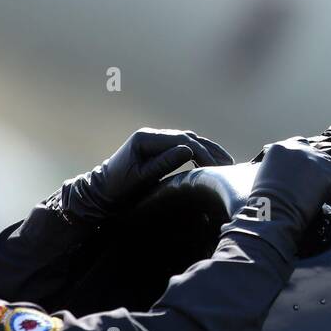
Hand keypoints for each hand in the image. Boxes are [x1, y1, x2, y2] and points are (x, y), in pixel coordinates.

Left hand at [58, 128, 233, 227]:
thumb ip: (164, 163)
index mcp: (146, 138)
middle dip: (211, 150)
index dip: (203, 153)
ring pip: (189, 140)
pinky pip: (184, 148)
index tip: (218, 168)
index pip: (182, 141)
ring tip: (228, 162)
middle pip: (189, 138)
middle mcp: (152, 135)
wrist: (100, 195)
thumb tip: (189, 151)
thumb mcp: (140, 178)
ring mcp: (156, 142)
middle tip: (230, 164)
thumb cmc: (117, 189)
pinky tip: (213, 162)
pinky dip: (200, 154)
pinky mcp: (159, 151)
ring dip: (209, 150)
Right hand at [247, 139, 330, 228]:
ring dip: (325, 180)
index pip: (298, 146)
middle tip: (309, 190)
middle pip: (316, 155)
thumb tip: (291, 180)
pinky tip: (328, 201)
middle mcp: (298, 147)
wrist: (272, 213)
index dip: (302, 163)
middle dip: (315, 172)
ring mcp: (315, 157)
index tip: (300, 178)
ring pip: (330, 165)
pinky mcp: (330, 170)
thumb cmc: (263, 205)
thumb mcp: (265, 180)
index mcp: (279, 149)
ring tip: (317, 198)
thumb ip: (278, 171)